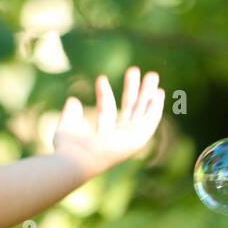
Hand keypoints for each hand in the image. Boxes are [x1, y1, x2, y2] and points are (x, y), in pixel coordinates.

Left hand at [52, 66, 164, 180]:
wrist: (78, 158)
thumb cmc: (70, 147)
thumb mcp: (68, 125)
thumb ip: (71, 113)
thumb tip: (73, 99)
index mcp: (102, 135)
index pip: (105, 109)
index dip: (104, 93)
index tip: (100, 78)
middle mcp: (118, 137)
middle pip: (128, 109)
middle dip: (132, 89)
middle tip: (134, 70)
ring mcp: (129, 139)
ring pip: (141, 112)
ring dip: (148, 93)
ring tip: (152, 75)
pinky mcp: (139, 139)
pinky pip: (151, 120)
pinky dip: (156, 107)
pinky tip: (159, 92)